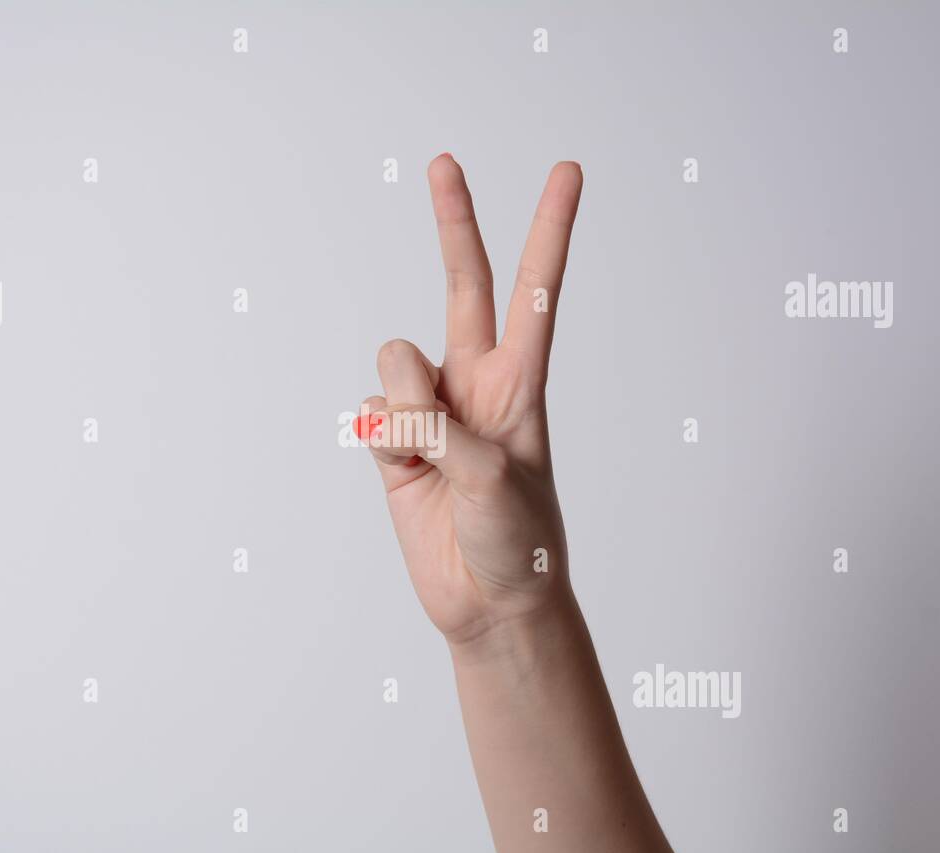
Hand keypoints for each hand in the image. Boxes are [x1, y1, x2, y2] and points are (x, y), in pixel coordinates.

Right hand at [357, 154, 584, 643]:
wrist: (490, 603)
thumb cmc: (519, 540)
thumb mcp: (494, 477)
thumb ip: (439, 424)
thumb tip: (389, 395)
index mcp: (521, 382)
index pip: (534, 292)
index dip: (549, 230)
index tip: (568, 172)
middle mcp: (475, 383)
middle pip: (462, 286)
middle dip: (454, 223)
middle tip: (444, 162)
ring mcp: (432, 412)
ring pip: (395, 365)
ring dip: (404, 407)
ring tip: (431, 462)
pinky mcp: (395, 446)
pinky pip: (371, 415)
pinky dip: (383, 441)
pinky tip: (405, 474)